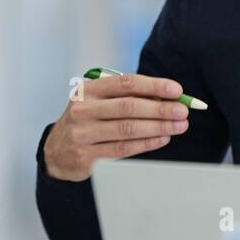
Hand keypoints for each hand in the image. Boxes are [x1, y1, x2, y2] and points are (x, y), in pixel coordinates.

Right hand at [44, 73, 190, 181]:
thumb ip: (127, 97)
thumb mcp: (99, 102)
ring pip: (127, 129)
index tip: (177, 90)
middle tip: (182, 111)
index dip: (154, 86)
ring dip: (158, 127)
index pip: (126, 83)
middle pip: (129, 107)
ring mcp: (82, 133)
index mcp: (88, 89)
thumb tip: (167, 98)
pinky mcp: (86, 156)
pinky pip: (123, 149)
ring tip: (178, 126)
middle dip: (160, 109)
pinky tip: (162, 139)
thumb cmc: (87, 121)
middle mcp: (83, 109)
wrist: (57, 151)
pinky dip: (146, 143)